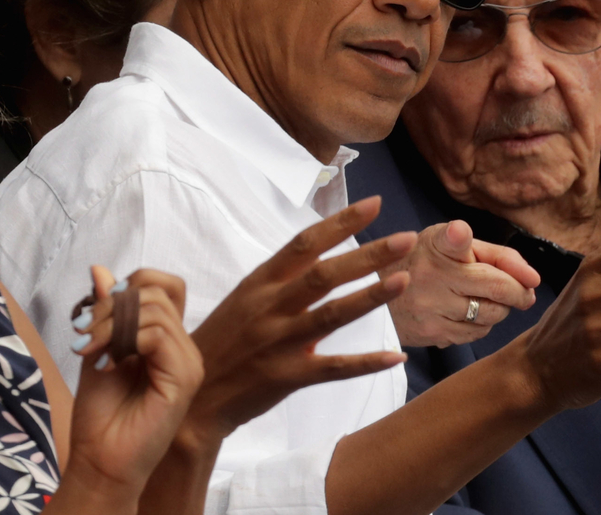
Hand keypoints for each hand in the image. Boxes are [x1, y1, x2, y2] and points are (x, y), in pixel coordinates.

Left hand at [61, 266, 203, 502]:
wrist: (100, 460)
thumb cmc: (100, 413)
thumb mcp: (96, 347)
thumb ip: (104, 311)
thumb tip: (100, 269)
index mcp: (168, 339)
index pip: (163, 284)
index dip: (128, 286)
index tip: (93, 315)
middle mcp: (184, 348)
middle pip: (156, 291)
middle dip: (111, 305)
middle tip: (83, 334)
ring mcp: (188, 363)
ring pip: (155, 309)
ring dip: (111, 324)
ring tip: (89, 351)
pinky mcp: (184, 379)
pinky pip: (158, 335)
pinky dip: (124, 341)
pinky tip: (105, 363)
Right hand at [184, 195, 412, 441]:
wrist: (194, 397)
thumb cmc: (222, 342)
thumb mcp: (243, 300)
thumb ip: (281, 281)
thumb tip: (323, 259)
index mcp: (259, 283)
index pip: (304, 244)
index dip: (340, 223)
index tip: (374, 204)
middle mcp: (269, 307)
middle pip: (324, 274)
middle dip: (367, 254)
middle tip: (406, 238)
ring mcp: (279, 342)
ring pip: (331, 315)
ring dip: (370, 297)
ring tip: (404, 280)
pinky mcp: (286, 376)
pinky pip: (333, 369)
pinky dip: (366, 363)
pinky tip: (397, 357)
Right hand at [385, 219, 538, 346]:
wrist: (380, 292)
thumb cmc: (426, 262)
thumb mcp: (450, 242)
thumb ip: (495, 254)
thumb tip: (532, 279)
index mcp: (437, 245)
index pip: (453, 240)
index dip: (468, 242)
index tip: (475, 243)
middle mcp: (432, 275)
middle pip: (496, 288)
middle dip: (520, 293)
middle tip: (525, 292)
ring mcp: (431, 307)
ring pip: (490, 315)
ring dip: (500, 309)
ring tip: (490, 300)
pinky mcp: (431, 332)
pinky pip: (474, 334)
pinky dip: (481, 324)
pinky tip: (470, 314)